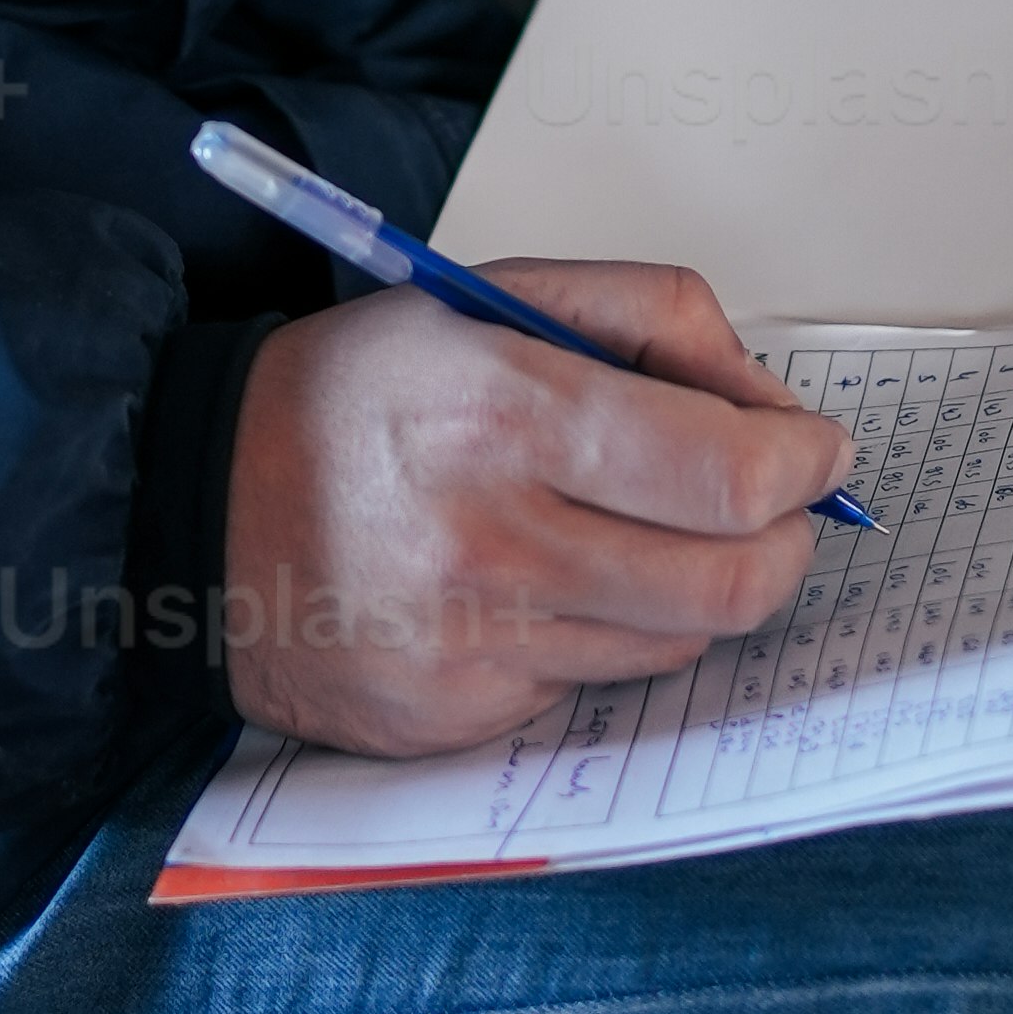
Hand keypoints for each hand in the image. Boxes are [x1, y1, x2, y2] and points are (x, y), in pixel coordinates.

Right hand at [217, 258, 858, 760]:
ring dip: (704, 587)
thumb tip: (770, 406)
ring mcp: (476, 647)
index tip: (815, 451)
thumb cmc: (357, 395)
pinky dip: (614, 635)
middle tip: (778, 507)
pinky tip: (561, 584)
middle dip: (787, 541)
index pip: (729, 477)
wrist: (197, 511)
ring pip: (679, 640)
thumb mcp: (494, 295)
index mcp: (508, 413)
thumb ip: (654, 319)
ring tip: (654, 531)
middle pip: (732, 581)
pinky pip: (599, 685)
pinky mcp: (460, 717)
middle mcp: (495, 541)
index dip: (804, 466)